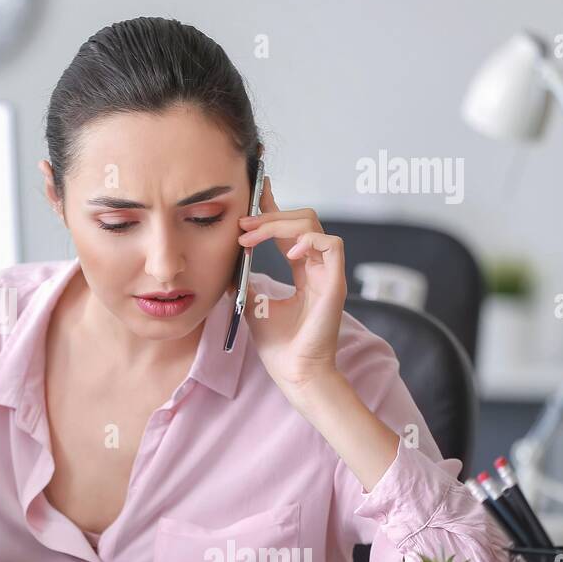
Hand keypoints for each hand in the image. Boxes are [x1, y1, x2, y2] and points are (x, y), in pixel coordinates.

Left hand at [232, 178, 347, 393]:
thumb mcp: (250, 300)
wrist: (292, 370)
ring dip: (279, 225)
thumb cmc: (277, 342)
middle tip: (242, 226)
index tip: (256, 191)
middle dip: (270, 216)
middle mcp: (317, 266)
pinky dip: (308, 240)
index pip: (290, 227)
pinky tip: (286, 252)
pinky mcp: (336, 281)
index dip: (274, 207)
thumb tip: (226, 255)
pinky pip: (332, 244)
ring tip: (252, 239)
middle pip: (302, 219)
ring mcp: (328, 272)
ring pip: (313, 225)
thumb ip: (243, 275)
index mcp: (302, 269)